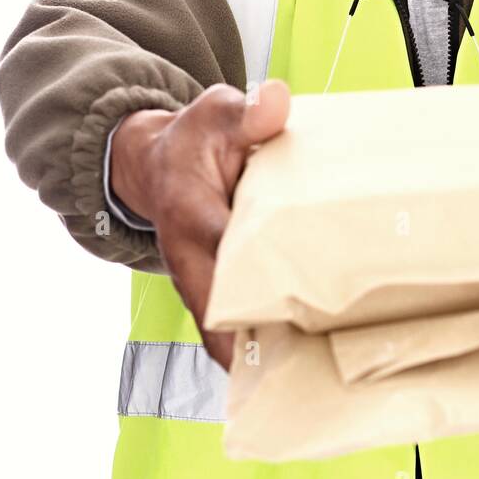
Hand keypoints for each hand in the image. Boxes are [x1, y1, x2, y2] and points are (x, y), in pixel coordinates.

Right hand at [110, 80, 290, 369]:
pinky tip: (305, 371)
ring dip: (264, 358)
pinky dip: (261, 355)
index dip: (261, 274)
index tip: (299, 300)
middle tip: (318, 360)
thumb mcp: (216, 112)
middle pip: (225, 313)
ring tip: (316, 379)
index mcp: (191, 212)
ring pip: (227, 337)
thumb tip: (277, 99)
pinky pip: (234, 335)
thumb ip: (248, 111)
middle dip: (265, 339)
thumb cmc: (196, 140)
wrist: (159, 167)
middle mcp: (190, 260)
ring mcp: (199, 285)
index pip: (228, 247)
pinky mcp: (212, 296)